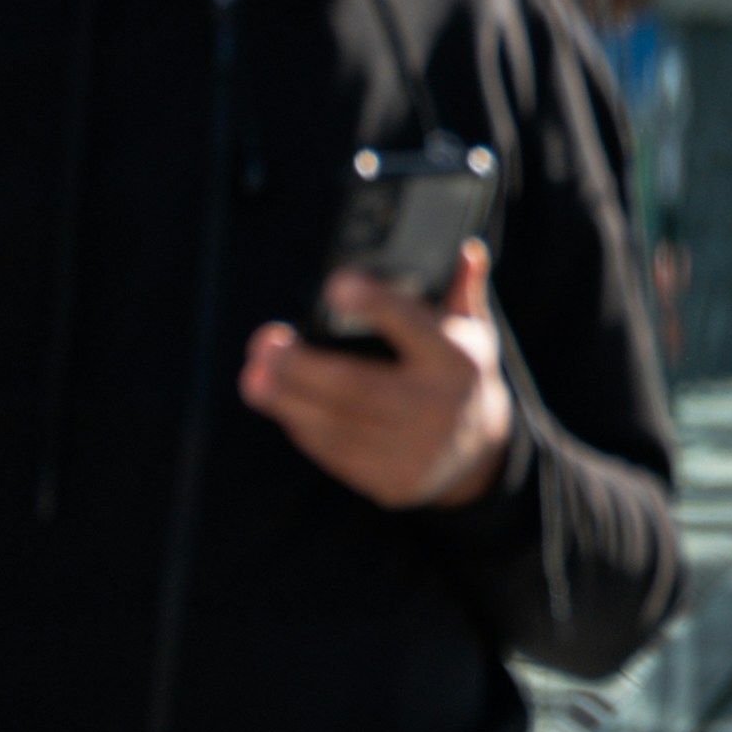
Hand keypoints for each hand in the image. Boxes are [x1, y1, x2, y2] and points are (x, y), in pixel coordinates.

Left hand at [240, 236, 515, 514]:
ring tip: (254, 377)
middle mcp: (437, 407)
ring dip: (287, 401)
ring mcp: (414, 450)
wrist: (478, 456)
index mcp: (457, 359)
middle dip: (302, 367)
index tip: (336, 284)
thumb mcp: (473, 330)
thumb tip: (466, 249)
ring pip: (337, 425)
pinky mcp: (391, 482)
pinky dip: (303, 429)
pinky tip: (282, 405)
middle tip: (264, 343)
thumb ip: (462, 289)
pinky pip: (336, 455)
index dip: (376, 305)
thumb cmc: (461, 375)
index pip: (414, 326)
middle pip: (356, 386)